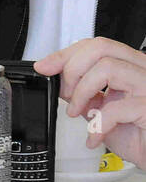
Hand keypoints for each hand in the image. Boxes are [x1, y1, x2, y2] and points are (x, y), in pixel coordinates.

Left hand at [35, 37, 145, 168]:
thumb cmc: (138, 135)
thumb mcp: (102, 109)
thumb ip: (85, 92)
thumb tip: (58, 80)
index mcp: (132, 67)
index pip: (98, 45)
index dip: (66, 53)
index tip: (45, 67)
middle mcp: (144, 71)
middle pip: (101, 48)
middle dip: (71, 68)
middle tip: (64, 91)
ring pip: (107, 68)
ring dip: (81, 91)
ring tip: (76, 112)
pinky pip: (117, 107)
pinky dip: (97, 123)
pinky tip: (94, 135)